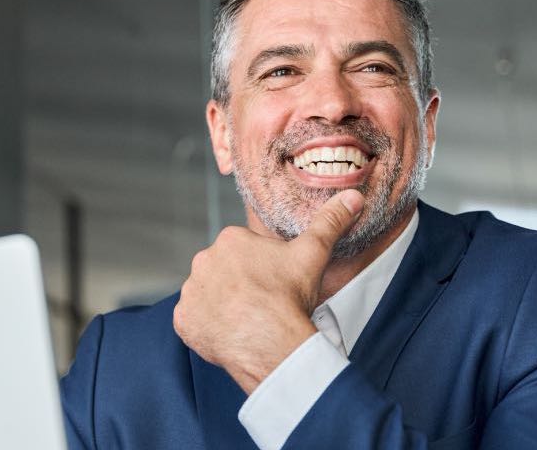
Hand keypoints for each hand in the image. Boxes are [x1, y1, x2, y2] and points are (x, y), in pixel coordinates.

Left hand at [173, 189, 364, 393]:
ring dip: (221, 305)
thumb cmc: (290, 297)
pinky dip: (207, 327)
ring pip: (207, 296)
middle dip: (239, 286)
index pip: (243, 252)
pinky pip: (193, 321)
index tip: (273, 285)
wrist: (271, 340)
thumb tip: (353, 197)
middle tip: (261, 304)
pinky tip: (229, 334)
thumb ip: (330, 222)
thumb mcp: (313, 253)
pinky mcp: (183, 320)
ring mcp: (190, 291)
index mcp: (230, 239)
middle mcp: (203, 260)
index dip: (261, 271)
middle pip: (223, 273)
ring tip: (247, 320)